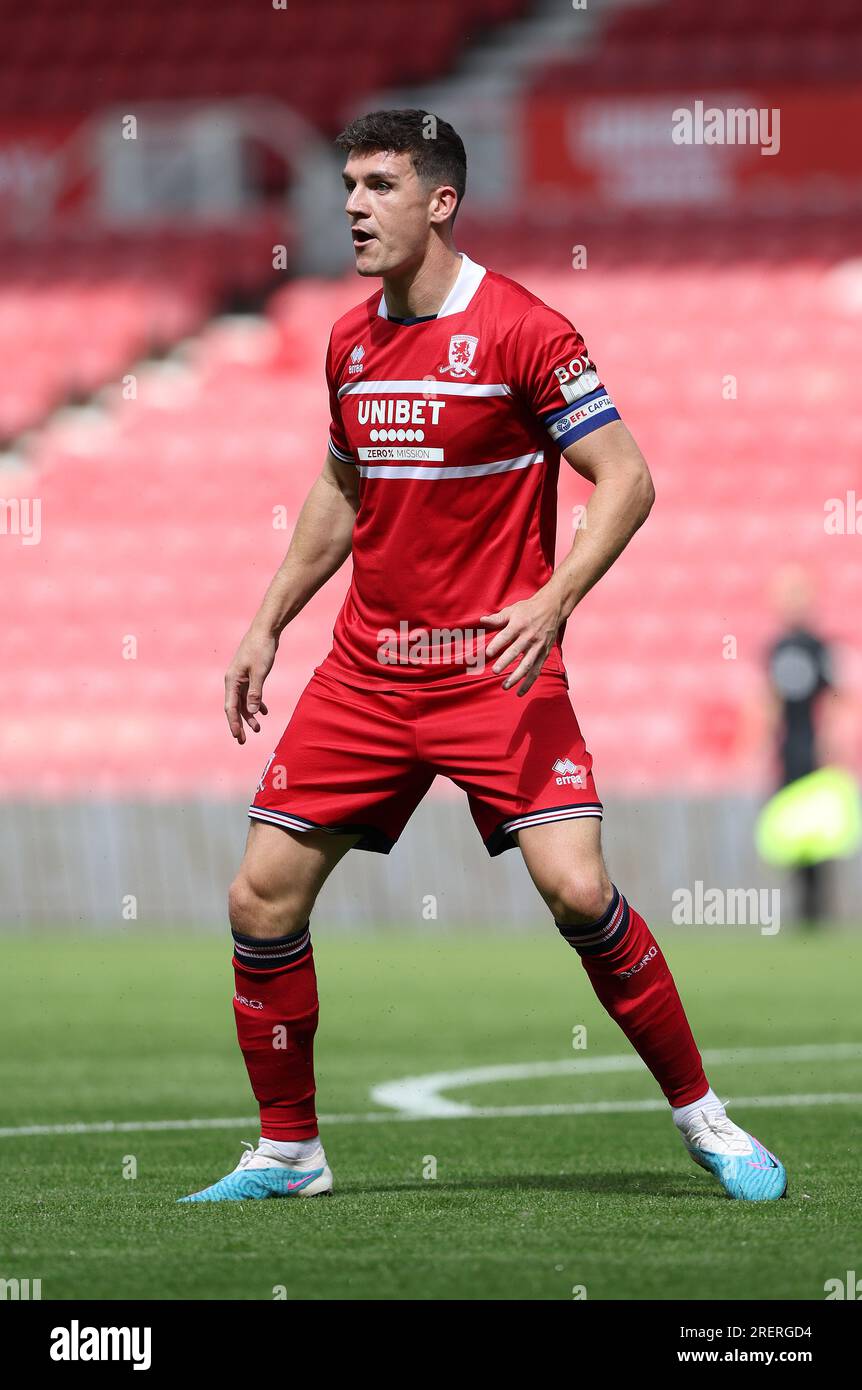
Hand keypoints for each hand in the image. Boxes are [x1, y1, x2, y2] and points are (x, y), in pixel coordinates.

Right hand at [224, 626, 277, 742]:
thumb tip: (252, 713)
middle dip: (239, 724)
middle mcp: (233, 681)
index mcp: (232, 681)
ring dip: (249, 715)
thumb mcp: (260, 672)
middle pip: (235, 707)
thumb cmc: (261, 649)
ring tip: (258, 728)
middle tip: (243, 741)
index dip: (234, 723)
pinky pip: (250, 694)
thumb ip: (255, 693)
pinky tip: (264, 712)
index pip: (230, 708)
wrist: (265, 631)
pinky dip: (256, 703)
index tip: (238, 737)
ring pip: (243, 702)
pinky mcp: (249, 675)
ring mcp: (241, 678)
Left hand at [480, 590, 562, 694]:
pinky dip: (528, 683)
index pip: (506, 636)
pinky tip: (519, 692)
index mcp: (519, 625)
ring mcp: (537, 647)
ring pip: (527, 664)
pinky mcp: (543, 654)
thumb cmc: (528, 609)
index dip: (497, 644)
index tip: (487, 653)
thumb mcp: (512, 610)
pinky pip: (536, 671)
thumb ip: (497, 618)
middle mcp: (529, 637)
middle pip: (516, 651)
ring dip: (516, 677)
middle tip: (495, 671)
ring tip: (504, 686)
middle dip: (506, 662)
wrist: (552, 608)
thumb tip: (482, 620)